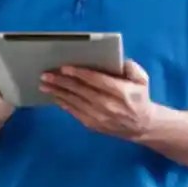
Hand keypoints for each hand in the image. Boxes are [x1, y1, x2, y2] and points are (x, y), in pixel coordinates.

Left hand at [41, 60, 155, 140]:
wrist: (141, 126)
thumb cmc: (139, 98)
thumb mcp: (143, 80)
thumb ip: (132, 68)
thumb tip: (118, 61)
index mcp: (121, 92)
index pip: (97, 81)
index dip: (80, 73)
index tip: (65, 67)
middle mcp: (108, 106)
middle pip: (81, 91)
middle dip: (62, 81)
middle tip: (46, 74)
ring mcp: (99, 117)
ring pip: (75, 102)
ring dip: (58, 92)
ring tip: (44, 85)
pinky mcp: (93, 125)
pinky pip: (75, 112)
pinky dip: (63, 104)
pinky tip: (55, 96)